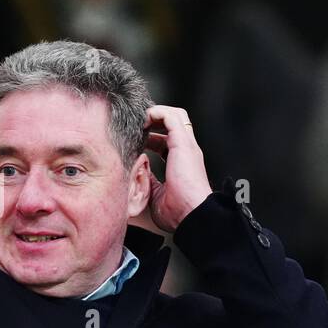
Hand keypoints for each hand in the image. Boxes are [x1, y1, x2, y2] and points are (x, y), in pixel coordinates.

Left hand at [143, 105, 212, 230]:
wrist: (192, 214)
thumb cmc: (178, 212)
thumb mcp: (156, 194)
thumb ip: (148, 180)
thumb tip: (136, 173)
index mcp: (183, 162)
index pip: (168, 140)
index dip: (150, 137)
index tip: (135, 141)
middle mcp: (187, 150)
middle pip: (173, 122)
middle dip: (153, 120)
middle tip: (135, 127)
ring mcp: (187, 145)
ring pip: (173, 114)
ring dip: (154, 114)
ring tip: (138, 122)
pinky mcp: (182, 142)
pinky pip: (169, 116)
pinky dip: (154, 113)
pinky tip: (141, 123)